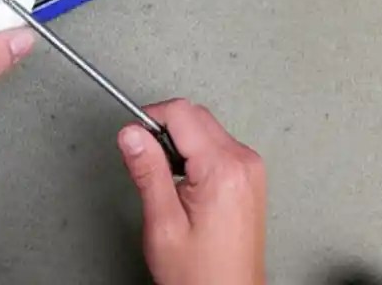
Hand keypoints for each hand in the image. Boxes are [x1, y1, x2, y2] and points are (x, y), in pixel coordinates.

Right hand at [117, 100, 266, 284]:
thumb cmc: (201, 273)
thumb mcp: (163, 223)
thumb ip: (147, 171)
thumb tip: (131, 133)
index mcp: (223, 169)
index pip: (182, 113)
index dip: (150, 117)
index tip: (133, 137)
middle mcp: (243, 162)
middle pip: (196, 115)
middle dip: (164, 129)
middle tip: (144, 160)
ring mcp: (250, 168)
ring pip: (206, 128)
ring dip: (180, 142)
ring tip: (166, 180)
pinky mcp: (249, 176)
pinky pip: (218, 145)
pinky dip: (196, 153)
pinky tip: (185, 182)